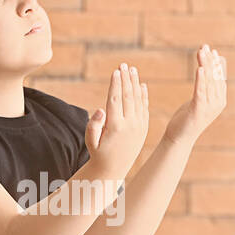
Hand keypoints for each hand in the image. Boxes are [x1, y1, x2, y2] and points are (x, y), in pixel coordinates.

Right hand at [85, 61, 148, 179]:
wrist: (114, 170)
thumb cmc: (98, 153)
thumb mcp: (90, 141)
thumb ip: (93, 125)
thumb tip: (101, 108)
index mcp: (115, 127)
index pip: (115, 100)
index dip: (115, 84)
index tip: (116, 71)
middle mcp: (129, 125)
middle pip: (128, 97)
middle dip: (126, 79)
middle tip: (124, 64)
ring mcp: (139, 126)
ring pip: (138, 100)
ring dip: (135, 83)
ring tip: (132, 69)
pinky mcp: (144, 129)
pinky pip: (145, 109)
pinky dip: (144, 96)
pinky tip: (142, 85)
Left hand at [165, 44, 226, 146]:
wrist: (179, 138)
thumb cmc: (187, 118)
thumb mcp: (199, 100)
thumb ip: (206, 86)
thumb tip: (207, 69)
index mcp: (219, 100)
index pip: (220, 78)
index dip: (217, 64)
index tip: (212, 51)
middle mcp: (217, 103)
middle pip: (215, 77)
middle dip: (210, 60)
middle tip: (205, 46)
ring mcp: (209, 107)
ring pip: (208, 81)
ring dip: (205, 64)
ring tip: (201, 51)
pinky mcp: (199, 110)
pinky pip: (201, 91)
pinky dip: (201, 79)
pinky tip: (199, 68)